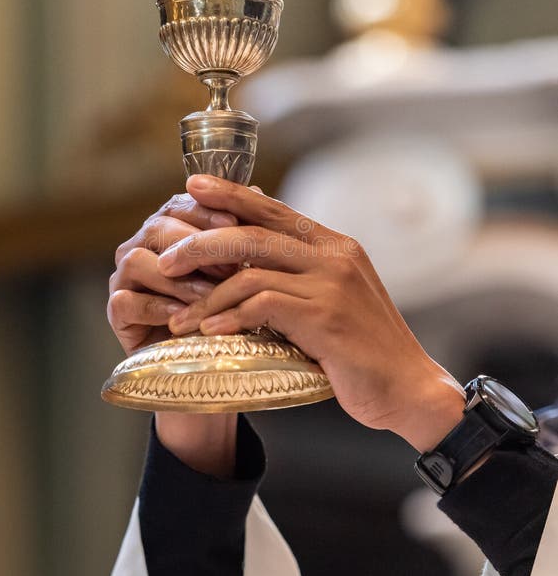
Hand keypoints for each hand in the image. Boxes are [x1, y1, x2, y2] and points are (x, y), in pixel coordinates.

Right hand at [108, 192, 234, 354]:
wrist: (208, 362)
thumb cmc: (225, 307)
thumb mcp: (241, 268)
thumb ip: (242, 231)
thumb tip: (256, 190)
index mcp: (168, 227)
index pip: (179, 205)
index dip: (206, 213)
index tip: (235, 225)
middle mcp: (141, 246)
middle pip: (156, 228)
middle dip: (194, 245)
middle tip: (229, 265)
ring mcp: (124, 278)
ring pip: (138, 261)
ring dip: (179, 279)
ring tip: (211, 296)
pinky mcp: (117, 312)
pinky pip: (126, 301)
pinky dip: (157, 307)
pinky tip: (183, 316)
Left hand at [160, 175, 464, 452]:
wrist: (409, 389)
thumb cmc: (363, 350)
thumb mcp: (332, 300)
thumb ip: (299, 278)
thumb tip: (249, 267)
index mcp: (334, 246)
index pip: (274, 209)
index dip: (231, 195)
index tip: (192, 186)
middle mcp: (335, 256)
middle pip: (253, 233)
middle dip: (201, 244)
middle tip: (166, 261)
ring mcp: (333, 285)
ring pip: (251, 271)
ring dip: (206, 296)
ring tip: (177, 318)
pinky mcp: (327, 318)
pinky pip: (264, 305)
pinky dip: (231, 317)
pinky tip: (211, 331)